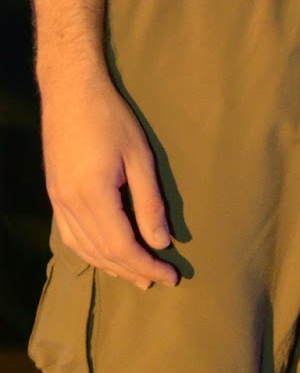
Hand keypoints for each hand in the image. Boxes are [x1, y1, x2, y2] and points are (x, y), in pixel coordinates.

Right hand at [41, 73, 177, 289]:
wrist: (71, 91)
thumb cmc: (111, 117)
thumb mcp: (140, 156)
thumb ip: (150, 202)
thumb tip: (161, 242)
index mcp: (93, 195)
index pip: (122, 246)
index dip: (147, 265)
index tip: (171, 277)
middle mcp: (70, 205)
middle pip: (103, 253)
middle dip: (132, 270)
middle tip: (158, 281)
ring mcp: (58, 202)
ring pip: (85, 249)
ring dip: (111, 266)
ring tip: (137, 276)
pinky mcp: (54, 195)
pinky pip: (72, 236)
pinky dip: (91, 252)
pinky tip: (106, 255)